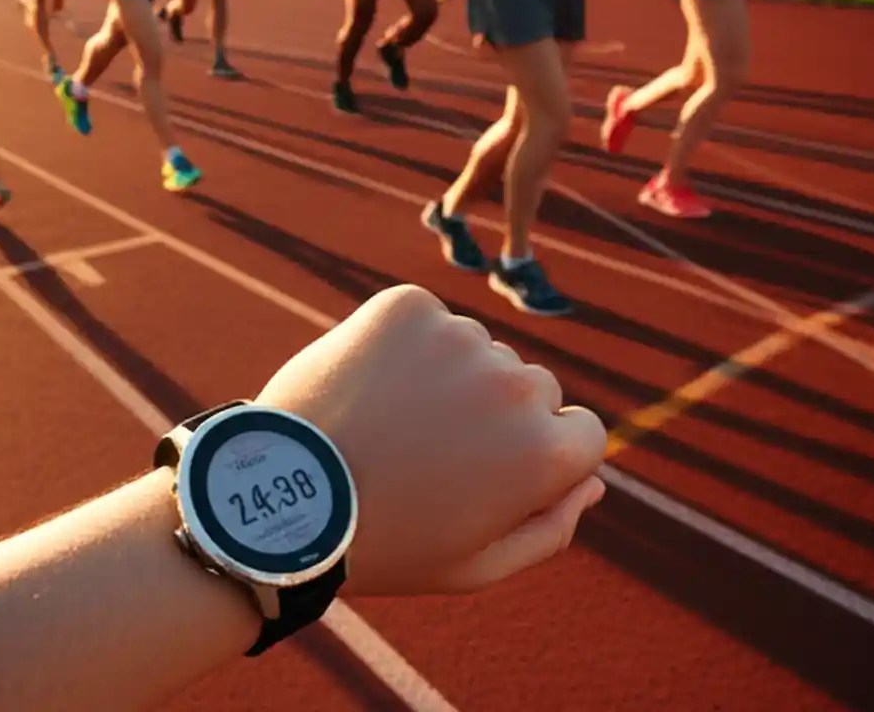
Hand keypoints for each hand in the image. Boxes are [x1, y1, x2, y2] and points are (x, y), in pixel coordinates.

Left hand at [255, 285, 605, 596]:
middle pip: (532, 387)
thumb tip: (591, 483)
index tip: (489, 472)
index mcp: (546, 451)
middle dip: (496, 415)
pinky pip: (427, 320)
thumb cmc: (384, 542)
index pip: (582, 431)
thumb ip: (550, 529)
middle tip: (429, 453)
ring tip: (389, 424)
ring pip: (477, 351)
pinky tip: (369, 388)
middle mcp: (516, 384)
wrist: (282, 496)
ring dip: (448, 378)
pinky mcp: (407, 307)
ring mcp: (460, 338)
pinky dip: (403, 346)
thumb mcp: (476, 566)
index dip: (538, 456)